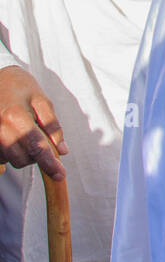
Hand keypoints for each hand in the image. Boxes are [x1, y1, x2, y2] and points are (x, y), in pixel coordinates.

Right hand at [0, 66, 66, 180]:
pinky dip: (10, 152)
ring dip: (23, 154)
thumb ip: (53, 126)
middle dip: (36, 156)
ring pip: (12, 160)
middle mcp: (0, 129)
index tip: (60, 174)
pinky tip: (12, 136)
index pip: (37, 147)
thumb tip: (62, 150)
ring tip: (24, 133)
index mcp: (16, 116)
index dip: (50, 163)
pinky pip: (1, 158)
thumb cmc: (19, 87)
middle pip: (23, 159)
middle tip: (40, 138)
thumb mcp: (41, 100)